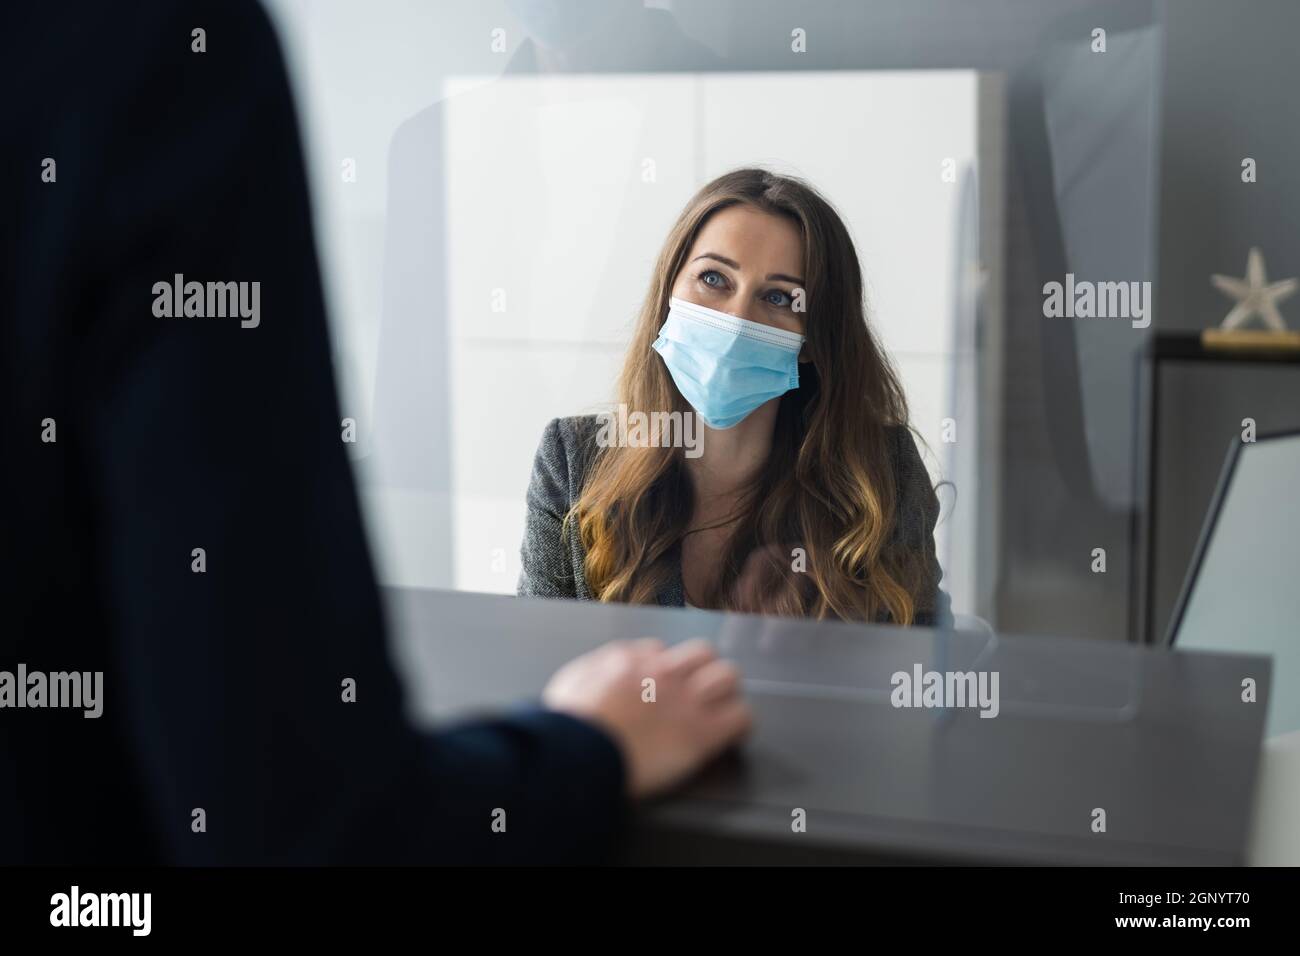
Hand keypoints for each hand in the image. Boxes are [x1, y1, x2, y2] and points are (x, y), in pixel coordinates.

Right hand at [542, 637, 751, 798]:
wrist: (577, 754)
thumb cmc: (568, 727)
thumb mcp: (571, 681)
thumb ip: (594, 668)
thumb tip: (609, 668)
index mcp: (630, 660)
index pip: (661, 650)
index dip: (665, 670)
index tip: (662, 687)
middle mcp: (662, 673)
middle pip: (704, 653)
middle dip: (704, 671)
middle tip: (699, 693)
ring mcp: (685, 700)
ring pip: (729, 676)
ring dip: (725, 692)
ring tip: (720, 711)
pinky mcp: (701, 732)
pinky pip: (741, 716)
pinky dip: (740, 724)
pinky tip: (732, 735)